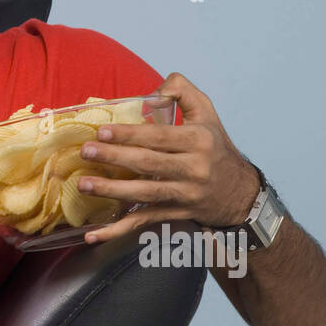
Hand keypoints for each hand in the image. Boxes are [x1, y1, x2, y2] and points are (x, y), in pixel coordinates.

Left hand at [77, 72, 260, 244]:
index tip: (102, 131)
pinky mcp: (177, 214)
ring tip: (84, 184)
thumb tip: (152, 91)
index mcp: (198, 140)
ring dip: (111, 191)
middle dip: (114, 158)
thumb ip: (182, 91)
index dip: (130, 135)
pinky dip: (118, 230)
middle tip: (86, 152)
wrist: (241, 193)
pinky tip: (93, 234)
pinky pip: (145, 222)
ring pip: (144, 194)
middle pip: (148, 164)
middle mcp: (194, 168)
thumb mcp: (207, 113)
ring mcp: (185, 195)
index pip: (159, 137)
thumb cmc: (216, 148)